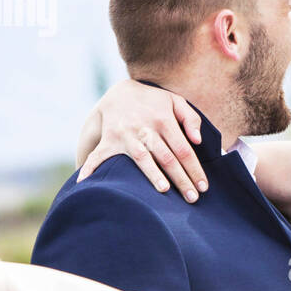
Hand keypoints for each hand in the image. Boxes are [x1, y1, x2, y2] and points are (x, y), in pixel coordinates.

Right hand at [77, 79, 207, 201]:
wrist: (121, 92)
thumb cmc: (154, 102)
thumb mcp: (176, 102)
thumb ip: (191, 119)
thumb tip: (197, 140)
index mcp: (164, 120)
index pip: (184, 150)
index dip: (194, 170)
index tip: (203, 187)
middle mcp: (145, 128)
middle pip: (167, 158)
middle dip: (181, 179)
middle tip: (192, 199)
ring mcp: (126, 135)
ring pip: (142, 159)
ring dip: (153, 176)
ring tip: (165, 192)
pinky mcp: (110, 140)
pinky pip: (100, 156)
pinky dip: (91, 169)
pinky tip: (86, 183)